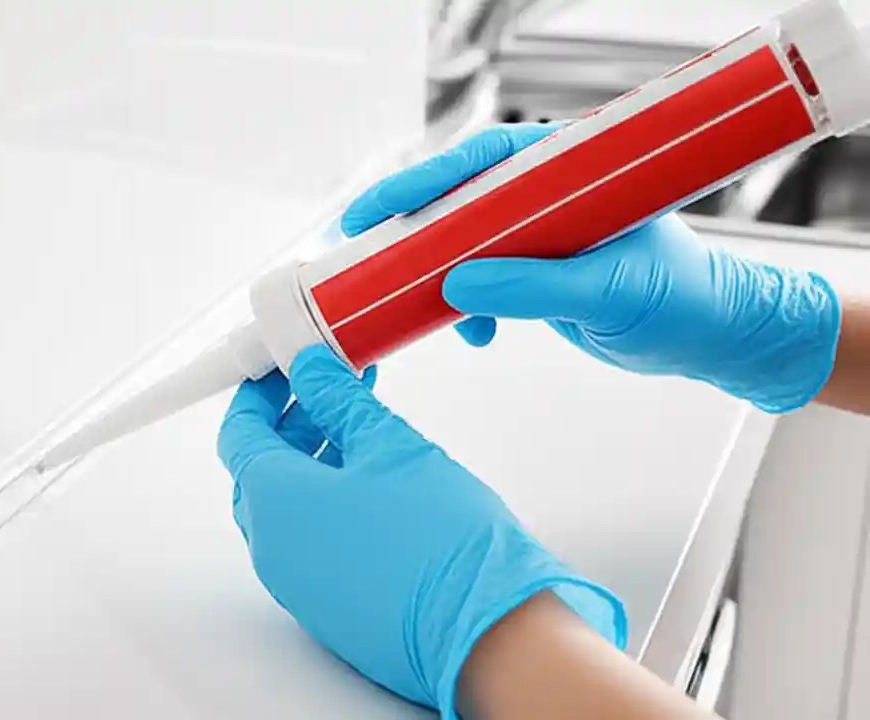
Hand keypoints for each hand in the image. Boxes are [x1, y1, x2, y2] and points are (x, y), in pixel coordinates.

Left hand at [217, 345, 623, 716]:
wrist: (487, 632)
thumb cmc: (442, 541)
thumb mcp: (390, 446)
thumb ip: (340, 402)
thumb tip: (311, 372)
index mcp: (274, 502)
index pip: (239, 433)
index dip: (260, 394)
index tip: (286, 369)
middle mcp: (272, 549)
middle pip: (260, 472)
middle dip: (293, 425)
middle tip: (332, 392)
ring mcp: (297, 586)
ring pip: (287, 511)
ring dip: (313, 465)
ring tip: (361, 432)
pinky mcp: (328, 610)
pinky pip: (310, 546)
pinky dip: (327, 507)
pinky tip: (372, 485)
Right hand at [342, 123, 840, 412]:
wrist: (711, 337)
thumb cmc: (681, 298)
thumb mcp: (606, 291)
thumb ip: (534, 286)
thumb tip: (459, 285)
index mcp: (570, 169)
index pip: (482, 159)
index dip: (423, 180)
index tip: (379, 208)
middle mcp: (548, 193)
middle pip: (459, 196)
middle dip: (412, 225)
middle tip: (362, 248)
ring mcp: (539, 232)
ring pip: (462, 241)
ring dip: (435, 275)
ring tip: (414, 303)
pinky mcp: (534, 270)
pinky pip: (480, 280)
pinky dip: (465, 308)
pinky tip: (476, 334)